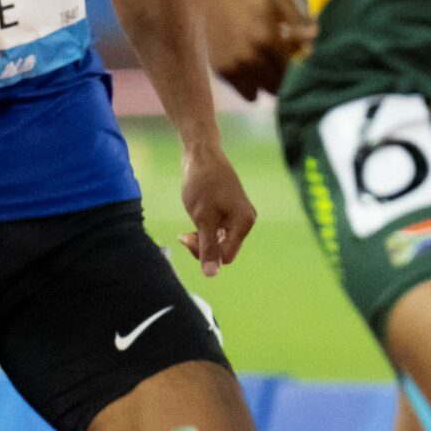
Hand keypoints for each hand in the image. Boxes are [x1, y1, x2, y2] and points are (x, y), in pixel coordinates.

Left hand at [176, 143, 254, 275]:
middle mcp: (245, 221)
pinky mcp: (229, 210)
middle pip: (224, 250)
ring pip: (220, 241)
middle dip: (203, 246)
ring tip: (188, 227)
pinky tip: (195, 220)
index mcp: (244, 223)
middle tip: (185, 234)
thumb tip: (211, 275)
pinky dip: (205, 229)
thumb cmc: (203, 184)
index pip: (226, 256)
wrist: (202, 155)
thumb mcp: (202, 219)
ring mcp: (238, 215)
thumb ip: (208, 247)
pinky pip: (219, 230)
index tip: (188, 237)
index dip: (206, 254)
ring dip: (202, 238)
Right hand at [198, 0, 313, 99]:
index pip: (290, 73)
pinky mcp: (220, 69)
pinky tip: (252, 67)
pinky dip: (250, 84)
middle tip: (283, 63)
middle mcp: (249, 58)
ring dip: (266, 83)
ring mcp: (232, 66)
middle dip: (284, 78)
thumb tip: (316, 42)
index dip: (298, 71)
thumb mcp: (281, 1)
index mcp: (267, 40)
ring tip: (267, 65)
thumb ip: (299, 24)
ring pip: (259, 92)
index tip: (298, 62)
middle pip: (276, 86)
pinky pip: (242, 90)